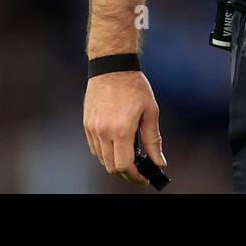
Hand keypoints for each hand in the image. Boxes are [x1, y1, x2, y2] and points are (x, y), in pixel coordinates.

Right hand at [83, 70, 164, 186]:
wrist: (111, 68)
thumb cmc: (134, 87)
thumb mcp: (150, 112)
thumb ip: (153, 140)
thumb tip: (159, 162)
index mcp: (121, 129)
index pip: (124, 165)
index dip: (135, 175)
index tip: (145, 177)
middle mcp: (103, 132)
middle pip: (111, 167)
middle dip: (126, 172)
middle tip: (140, 170)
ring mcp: (92, 129)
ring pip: (102, 159)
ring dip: (115, 162)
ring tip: (130, 157)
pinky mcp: (87, 124)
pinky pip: (95, 148)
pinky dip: (106, 152)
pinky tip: (117, 145)